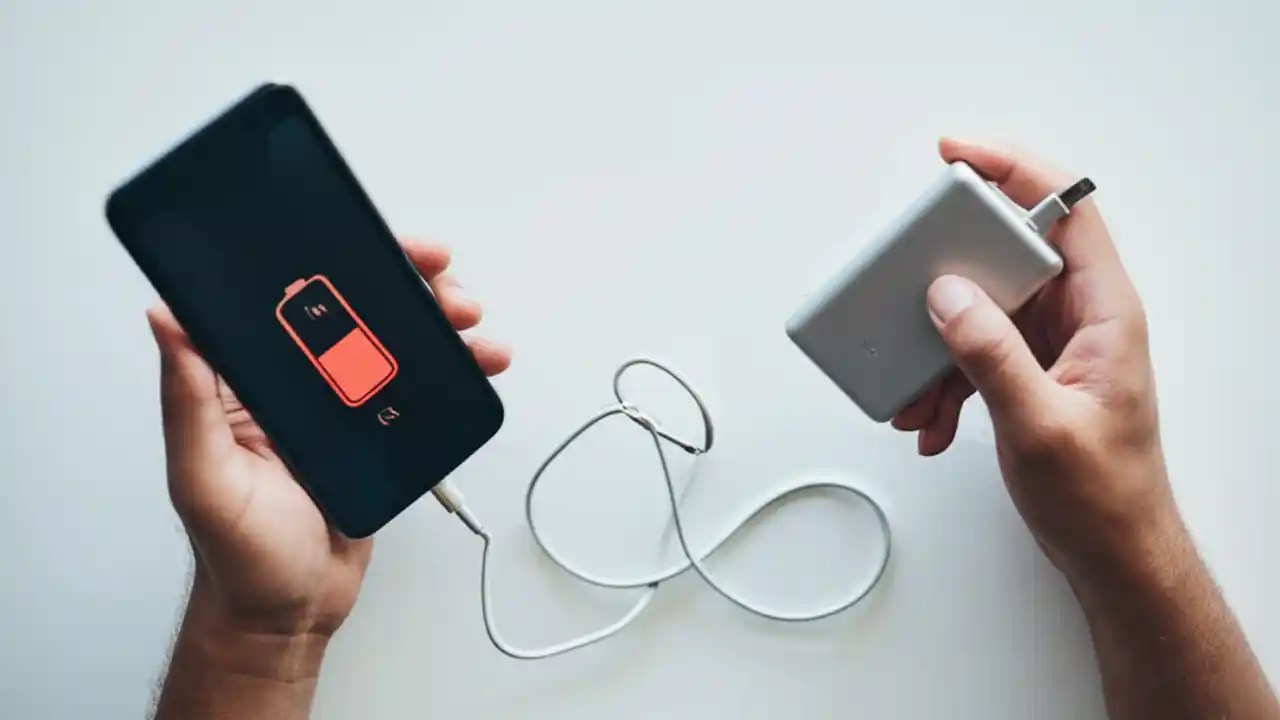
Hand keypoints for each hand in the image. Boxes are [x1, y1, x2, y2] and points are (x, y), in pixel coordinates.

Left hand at [148, 239, 511, 639]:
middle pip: (363, 311)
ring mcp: (347, 410)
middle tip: (446, 287)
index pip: (298, 298)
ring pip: (402, 347)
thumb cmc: (238, 555)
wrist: (289, 614)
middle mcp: (302, 385)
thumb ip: (189, 400)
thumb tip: (166, 319)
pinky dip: (457, 375)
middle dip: (412, 287)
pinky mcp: (382, 437)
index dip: (341, 261)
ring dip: (444, 327)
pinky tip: (479, 368)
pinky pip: (424, 394)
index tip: (381, 245)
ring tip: (476, 333)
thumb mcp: (203, 476)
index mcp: (253, 381)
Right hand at [892, 139, 1173, 576]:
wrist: (1112, 554)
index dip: (1012, 170)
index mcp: (1104, 311)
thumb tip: (947, 295)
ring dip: (936, 345)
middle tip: (907, 283)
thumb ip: (991, 354)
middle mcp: (1079, 316)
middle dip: (948, 278)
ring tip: (917, 391)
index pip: (1064, 209)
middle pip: (1007, 255)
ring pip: (979, 309)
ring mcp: (1052, 345)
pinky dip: (943, 381)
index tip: (956, 156)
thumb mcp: (1040, 423)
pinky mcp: (1027, 373)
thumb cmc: (1104, 496)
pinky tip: (931, 419)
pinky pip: (973, 352)